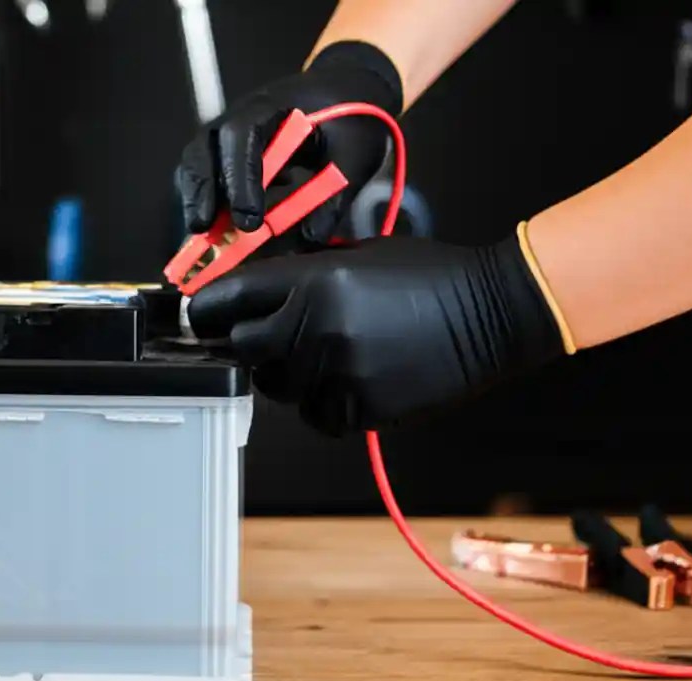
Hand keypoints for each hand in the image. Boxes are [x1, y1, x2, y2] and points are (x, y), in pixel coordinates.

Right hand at [174, 41, 402, 251]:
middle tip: (204, 231)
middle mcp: (238, 116)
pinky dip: (202, 200)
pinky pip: (203, 173)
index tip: (248, 221)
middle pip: (202, 149)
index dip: (240, 178)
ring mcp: (227, 131)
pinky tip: (213, 228)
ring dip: (195, 199)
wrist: (347, 91)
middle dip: (201, 192)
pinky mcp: (226, 150)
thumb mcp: (355, 154)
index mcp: (270, 106)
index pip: (241, 136)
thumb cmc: (351, 118)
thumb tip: (309, 239)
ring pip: (195, 162)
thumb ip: (335, 195)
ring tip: (201, 235)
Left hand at [185, 231, 567, 435]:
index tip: (201, 316)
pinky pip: (316, 414)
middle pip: (245, 347)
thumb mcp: (357, 254)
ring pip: (278, 387)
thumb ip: (302, 272)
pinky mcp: (361, 407)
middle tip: (269, 339)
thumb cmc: (426, 277)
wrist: (491, 314)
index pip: (231, 298)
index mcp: (313, 280)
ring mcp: (338, 369)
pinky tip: (352, 378)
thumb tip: (252, 289)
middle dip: (250, 343)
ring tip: (326, 355)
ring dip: (289, 375)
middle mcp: (317, 325)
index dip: (209, 309)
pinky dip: (324, 403)